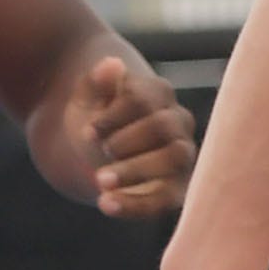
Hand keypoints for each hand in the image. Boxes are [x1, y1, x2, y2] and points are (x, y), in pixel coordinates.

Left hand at [67, 56, 196, 216]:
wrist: (97, 156)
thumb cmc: (95, 123)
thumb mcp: (85, 103)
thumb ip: (95, 83)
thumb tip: (112, 64)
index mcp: (158, 94)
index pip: (143, 99)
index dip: (114, 117)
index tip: (88, 132)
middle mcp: (178, 122)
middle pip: (162, 126)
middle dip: (126, 142)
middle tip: (98, 152)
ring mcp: (182, 155)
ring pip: (174, 158)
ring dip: (135, 170)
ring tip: (100, 181)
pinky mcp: (177, 189)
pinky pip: (166, 198)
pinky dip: (136, 204)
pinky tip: (105, 205)